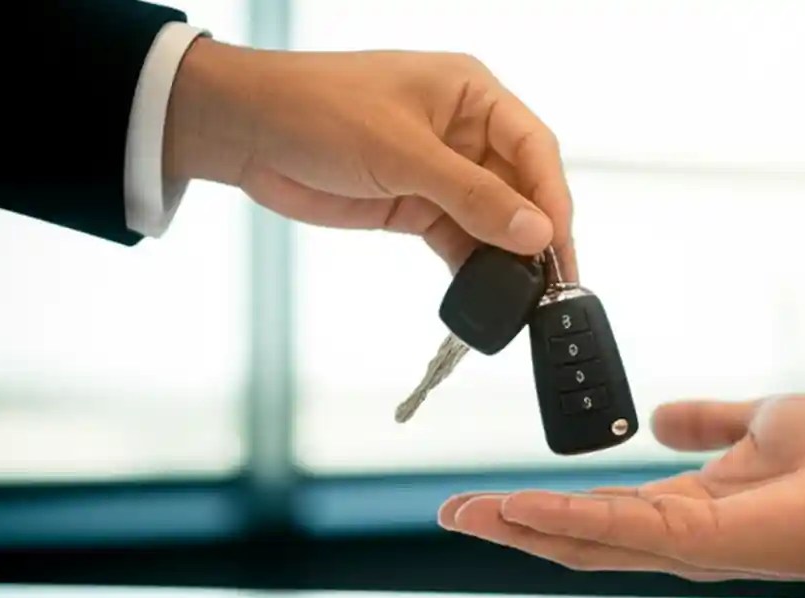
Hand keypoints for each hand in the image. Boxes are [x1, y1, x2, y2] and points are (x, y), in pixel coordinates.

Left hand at [163, 38, 574, 275]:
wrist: (245, 132)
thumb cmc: (316, 110)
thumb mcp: (401, 152)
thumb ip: (472, 196)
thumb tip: (534, 231)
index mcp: (472, 94)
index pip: (534, 148)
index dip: (553, 199)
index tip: (559, 246)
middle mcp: (464, 131)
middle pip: (521, 188)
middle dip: (535, 234)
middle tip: (551, 283)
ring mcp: (440, 171)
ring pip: (492, 219)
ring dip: (505, 255)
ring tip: (522, 295)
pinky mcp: (416, 205)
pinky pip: (459, 238)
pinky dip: (471, 265)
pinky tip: (483, 290)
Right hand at [440, 395, 804, 580]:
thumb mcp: (760, 419)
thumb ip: (707, 419)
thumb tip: (660, 416)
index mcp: (689, 507)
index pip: (600, 511)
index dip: (543, 505)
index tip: (493, 495)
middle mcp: (679, 535)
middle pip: (578, 535)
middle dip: (513, 527)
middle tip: (454, 514)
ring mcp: (688, 546)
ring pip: (585, 540)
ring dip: (520, 528)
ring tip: (465, 515)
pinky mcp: (703, 544)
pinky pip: (619, 531)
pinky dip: (563, 519)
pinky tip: (520, 508)